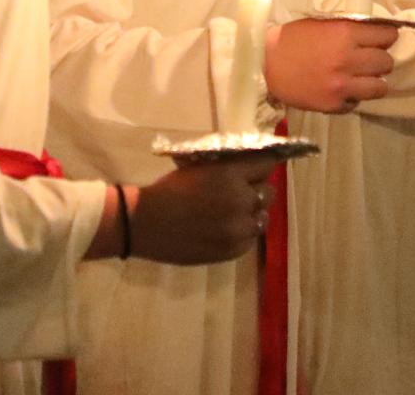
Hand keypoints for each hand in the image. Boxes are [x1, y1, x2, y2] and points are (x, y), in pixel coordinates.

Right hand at [121, 155, 277, 264]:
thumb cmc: (169, 190)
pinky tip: (226, 230)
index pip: (267, 165)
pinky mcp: (232, 250)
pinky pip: (250, 239)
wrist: (145, 224)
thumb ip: (227, 167)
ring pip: (262, 218)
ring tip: (234, 214)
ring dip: (252, 214)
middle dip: (257, 190)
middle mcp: (240, 201)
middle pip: (269, 193)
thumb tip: (249, 166)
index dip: (261, 167)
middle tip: (243, 192)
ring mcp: (238, 229)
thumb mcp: (199, 167)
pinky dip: (242, 234)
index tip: (256, 170)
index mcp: (231, 175)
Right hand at [265, 18, 398, 111]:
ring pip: (381, 87)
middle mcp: (349, 59)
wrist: (263, 65)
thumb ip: (349, 29)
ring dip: (373, 81)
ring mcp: (343, 85)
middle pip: (387, 62)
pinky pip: (358, 102)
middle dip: (380, 60)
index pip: (387, 36)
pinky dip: (353, 97)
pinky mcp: (334, 104)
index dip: (386, 38)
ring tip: (361, 78)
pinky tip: (342, 90)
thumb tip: (375, 33)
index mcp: (346, 34)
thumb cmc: (291, 39)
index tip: (381, 40)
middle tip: (368, 59)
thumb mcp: (322, 24)